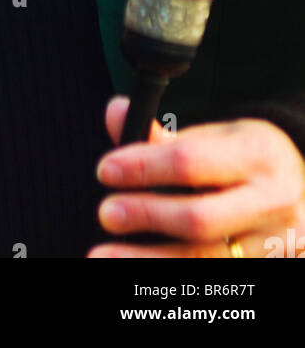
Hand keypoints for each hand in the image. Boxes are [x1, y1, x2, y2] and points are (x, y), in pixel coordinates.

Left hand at [86, 95, 304, 257]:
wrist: (303, 188)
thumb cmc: (249, 158)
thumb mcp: (218, 137)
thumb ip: (165, 135)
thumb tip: (116, 112)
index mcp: (256, 156)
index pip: (191, 163)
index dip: (144, 167)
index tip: (106, 169)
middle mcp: (270, 203)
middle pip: (198, 218)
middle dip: (146, 215)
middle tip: (106, 212)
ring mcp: (271, 244)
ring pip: (203, 259)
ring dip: (148, 259)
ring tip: (104, 255)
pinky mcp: (265, 270)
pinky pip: (211, 278)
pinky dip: (173, 275)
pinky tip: (140, 272)